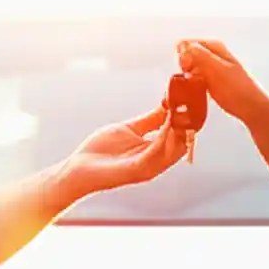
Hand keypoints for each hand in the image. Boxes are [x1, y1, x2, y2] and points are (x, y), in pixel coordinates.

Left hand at [64, 106, 187, 194]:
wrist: (79, 168)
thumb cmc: (101, 150)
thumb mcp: (130, 129)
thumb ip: (150, 120)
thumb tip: (168, 105)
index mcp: (156, 153)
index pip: (181, 138)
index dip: (187, 120)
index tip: (190, 99)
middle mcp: (156, 162)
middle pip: (183, 144)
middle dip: (187, 123)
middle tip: (189, 101)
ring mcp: (148, 167)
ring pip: (174, 149)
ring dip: (178, 128)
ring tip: (180, 108)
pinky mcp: (137, 170)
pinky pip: (156, 153)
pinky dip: (164, 137)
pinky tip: (166, 121)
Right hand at [177, 39, 268, 125]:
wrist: (252, 107)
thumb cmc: (237, 90)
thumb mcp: (215, 69)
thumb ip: (198, 55)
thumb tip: (181, 47)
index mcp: (213, 45)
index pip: (184, 44)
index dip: (182, 57)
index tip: (187, 70)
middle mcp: (212, 53)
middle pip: (185, 56)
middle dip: (184, 69)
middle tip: (193, 80)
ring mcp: (212, 67)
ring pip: (189, 68)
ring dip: (188, 78)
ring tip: (198, 88)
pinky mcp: (212, 80)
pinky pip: (194, 79)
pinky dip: (193, 85)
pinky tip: (200, 93)